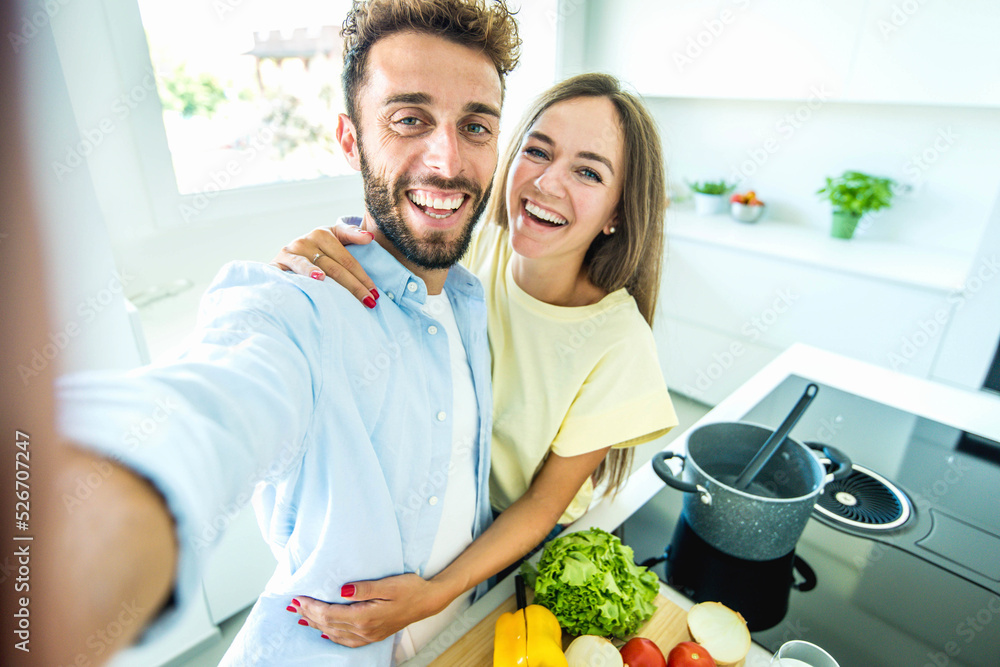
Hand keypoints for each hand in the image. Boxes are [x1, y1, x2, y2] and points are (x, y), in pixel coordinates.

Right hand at [271, 223, 379, 306]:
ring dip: (332, 283)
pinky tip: (315, 281)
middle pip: (335, 268)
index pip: (348, 260)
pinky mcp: (277, 264)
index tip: (375, 293)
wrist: (285, 253)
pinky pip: (291, 273)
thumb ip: (352, 235)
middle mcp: (306, 241)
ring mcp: (291, 252)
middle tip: (369, 302)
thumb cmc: (316, 247)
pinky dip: (303, 275)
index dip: (363, 276)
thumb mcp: (333, 236)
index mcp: (322, 234)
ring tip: (343, 292)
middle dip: (354, 287)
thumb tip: (370, 238)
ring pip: (316, 270)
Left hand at [291, 573, 451, 646]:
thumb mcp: (389, 583)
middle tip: (293, 604)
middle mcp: (365, 630)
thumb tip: (342, 591)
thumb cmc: (410, 588)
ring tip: (301, 616)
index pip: (331, 614)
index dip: (312, 606)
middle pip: (329, 625)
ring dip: (316, 624)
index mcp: (367, 616)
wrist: (428, 601)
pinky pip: (346, 640)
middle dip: (309, 614)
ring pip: (335, 633)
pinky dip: (331, 634)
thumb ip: (365, 588)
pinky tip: (325, 631)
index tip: (298, 597)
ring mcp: (369, 635)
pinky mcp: (373, 635)